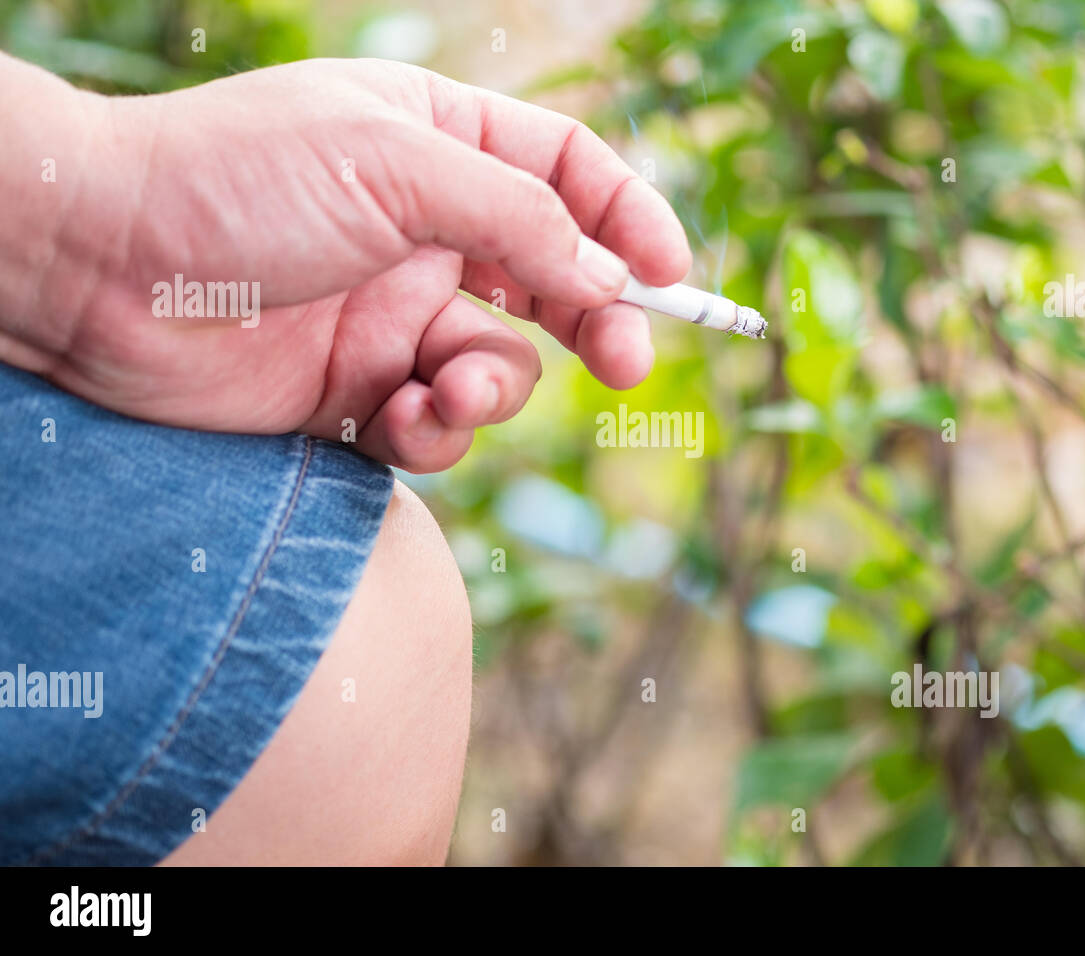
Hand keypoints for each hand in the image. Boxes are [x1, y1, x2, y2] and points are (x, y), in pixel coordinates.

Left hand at [0, 56, 690, 471]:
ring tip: (442, 387)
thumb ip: (517, 218)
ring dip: (494, 387)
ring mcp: (395, 314)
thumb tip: (606, 277)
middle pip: (557, 281)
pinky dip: (436, 430)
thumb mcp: (394, 165)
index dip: (629, 219)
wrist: (95, 271)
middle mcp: (428, 231)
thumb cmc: (235, 181)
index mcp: (440, 144)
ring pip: (503, 366)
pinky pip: (440, 423)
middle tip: (628, 364)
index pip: (568, 173)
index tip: (670, 272)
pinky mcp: (359, 391)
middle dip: (600, 324)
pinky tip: (398, 417)